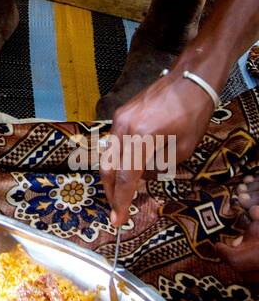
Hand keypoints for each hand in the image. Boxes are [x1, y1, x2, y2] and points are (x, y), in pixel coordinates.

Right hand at [105, 69, 212, 225]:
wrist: (189, 81)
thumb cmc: (192, 115)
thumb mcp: (182, 150)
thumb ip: (158, 167)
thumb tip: (142, 176)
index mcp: (142, 139)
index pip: (126, 178)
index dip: (121, 201)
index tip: (117, 220)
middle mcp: (125, 129)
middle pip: (109, 168)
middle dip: (111, 191)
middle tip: (117, 209)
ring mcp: (119, 119)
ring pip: (108, 155)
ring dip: (114, 175)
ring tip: (122, 191)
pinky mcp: (120, 113)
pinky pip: (115, 142)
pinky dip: (119, 158)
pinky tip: (129, 167)